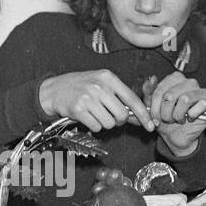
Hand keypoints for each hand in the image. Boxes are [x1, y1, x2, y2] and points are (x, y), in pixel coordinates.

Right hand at [38, 69, 154, 132]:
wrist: (53, 89)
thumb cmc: (81, 87)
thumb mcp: (100, 84)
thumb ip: (119, 97)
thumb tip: (138, 116)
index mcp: (108, 78)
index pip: (132, 99)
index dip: (144, 115)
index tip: (151, 126)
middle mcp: (100, 86)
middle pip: (122, 115)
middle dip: (117, 121)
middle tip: (107, 115)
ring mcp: (89, 98)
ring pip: (109, 123)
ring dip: (104, 123)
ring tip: (94, 114)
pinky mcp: (79, 110)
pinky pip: (96, 127)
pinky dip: (93, 126)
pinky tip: (86, 117)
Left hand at [143, 72, 205, 156]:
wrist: (176, 135)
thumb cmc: (165, 118)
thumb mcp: (151, 105)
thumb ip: (148, 91)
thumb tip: (152, 78)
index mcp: (174, 79)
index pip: (160, 90)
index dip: (155, 107)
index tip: (154, 117)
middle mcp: (189, 82)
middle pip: (170, 96)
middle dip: (165, 113)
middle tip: (167, 120)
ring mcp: (201, 91)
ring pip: (185, 99)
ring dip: (178, 115)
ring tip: (178, 119)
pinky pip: (201, 105)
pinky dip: (192, 115)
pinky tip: (190, 118)